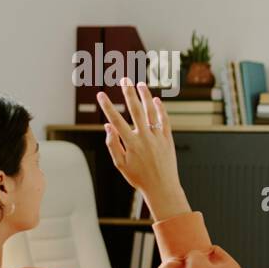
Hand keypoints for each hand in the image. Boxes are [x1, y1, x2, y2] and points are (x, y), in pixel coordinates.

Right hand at [97, 80, 190, 221]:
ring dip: (146, 96)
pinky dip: (160, 110)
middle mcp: (145, 138)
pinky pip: (164, 121)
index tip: (101, 94)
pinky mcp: (168, 139)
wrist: (162, 187)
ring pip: (152, 112)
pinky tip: (156, 100)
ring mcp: (158, 137)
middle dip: (129, 94)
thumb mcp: (120, 164)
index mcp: (131, 144)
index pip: (116, 120)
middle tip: (124, 80)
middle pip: (136, 110)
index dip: (107, 107)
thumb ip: (113, 144)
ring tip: (140, 84)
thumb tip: (107, 126)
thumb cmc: (139, 177)